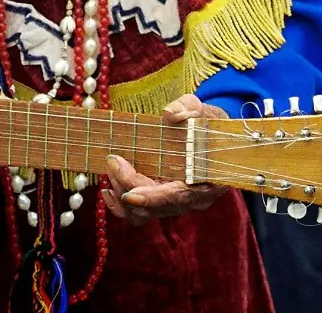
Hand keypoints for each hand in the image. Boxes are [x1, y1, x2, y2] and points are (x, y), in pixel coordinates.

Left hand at [102, 93, 228, 225]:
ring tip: (110, 169)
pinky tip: (108, 191)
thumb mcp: (204, 111)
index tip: (129, 194)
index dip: (152, 198)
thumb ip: (190, 109)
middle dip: (129, 185)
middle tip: (112, 159)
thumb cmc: (208, 125)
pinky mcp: (163, 200)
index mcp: (207, 182)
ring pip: (145, 213)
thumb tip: (170, 113)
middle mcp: (192, 199)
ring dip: (123, 193)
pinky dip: (122, 205)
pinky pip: (141, 212)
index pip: (177, 197)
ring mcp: (177, 202)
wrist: (213, 137)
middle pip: (155, 206)